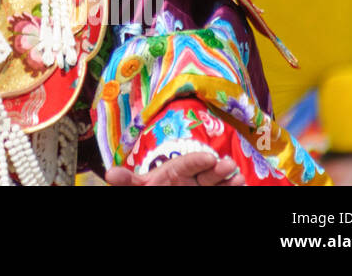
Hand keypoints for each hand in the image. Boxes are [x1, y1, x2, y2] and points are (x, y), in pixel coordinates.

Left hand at [105, 152, 244, 185]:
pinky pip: (225, 192)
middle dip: (219, 167)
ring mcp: (205, 187)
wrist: (166, 195)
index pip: (188, 163)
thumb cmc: (155, 190)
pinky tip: (242, 185)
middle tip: (228, 164)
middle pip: (208, 171)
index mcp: (176, 171)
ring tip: (238, 178)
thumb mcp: (142, 187)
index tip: (210, 157)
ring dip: (230, 179)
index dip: (198, 160)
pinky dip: (234, 188)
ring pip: (220, 182)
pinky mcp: (214, 195)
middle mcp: (194, 178)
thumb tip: (109, 173)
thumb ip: (129, 181)